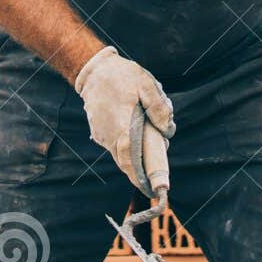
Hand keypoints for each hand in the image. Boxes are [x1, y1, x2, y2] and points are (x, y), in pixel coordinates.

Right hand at [75, 47, 174, 197]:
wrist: (93, 71)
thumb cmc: (121, 76)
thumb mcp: (146, 84)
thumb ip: (159, 108)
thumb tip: (167, 130)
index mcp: (121, 128)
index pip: (130, 162)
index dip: (140, 178)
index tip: (151, 190)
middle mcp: (108, 137)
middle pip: (126, 163)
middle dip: (142, 168)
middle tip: (159, 159)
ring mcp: (101, 136)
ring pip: (121, 155)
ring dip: (135, 155)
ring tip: (150, 139)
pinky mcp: (98, 132)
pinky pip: (115, 146)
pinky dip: (126, 146)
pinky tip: (135, 131)